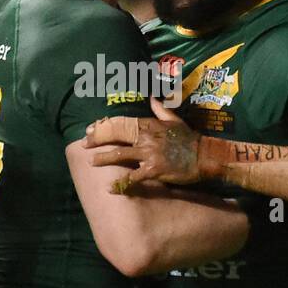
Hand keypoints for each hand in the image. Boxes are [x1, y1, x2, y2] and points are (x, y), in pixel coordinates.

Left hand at [85, 97, 201, 192]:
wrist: (204, 156)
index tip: (90, 129)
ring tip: (91, 162)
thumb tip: (151, 98)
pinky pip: (133, 177)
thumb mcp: (175, 121)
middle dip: (97, 139)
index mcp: (149, 124)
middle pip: (116, 135)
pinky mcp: (154, 169)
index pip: (121, 122)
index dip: (104, 126)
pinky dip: (121, 184)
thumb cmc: (190, 139)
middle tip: (84, 144)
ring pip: (120, 154)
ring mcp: (150, 153)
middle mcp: (146, 137)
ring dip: (103, 158)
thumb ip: (161, 110)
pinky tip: (110, 189)